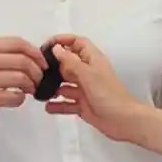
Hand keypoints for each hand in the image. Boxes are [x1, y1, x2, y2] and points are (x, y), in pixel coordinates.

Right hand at [0, 37, 45, 128]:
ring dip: (31, 86)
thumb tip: (26, 55)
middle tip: (38, 79)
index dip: (35, 53)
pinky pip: (13, 96)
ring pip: (21, 78)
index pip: (18, 43)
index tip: (42, 62)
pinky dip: (20, 98)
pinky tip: (16, 98)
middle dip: (37, 71)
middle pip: (24, 60)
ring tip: (29, 90)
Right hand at [43, 35, 161, 150]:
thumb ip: (70, 62)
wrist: (124, 121)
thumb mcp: (88, 74)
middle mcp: (88, 73)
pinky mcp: (83, 105)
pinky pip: (67, 103)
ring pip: (65, 84)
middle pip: (68, 64)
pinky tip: (48, 107)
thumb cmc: (110, 95)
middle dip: (53, 66)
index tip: (47, 45)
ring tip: (40, 89)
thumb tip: (56, 49)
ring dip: (53, 87)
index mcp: (92, 60)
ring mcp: (85, 89)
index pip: (77, 43)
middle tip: (38, 70)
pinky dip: (57, 105)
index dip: (63, 41)